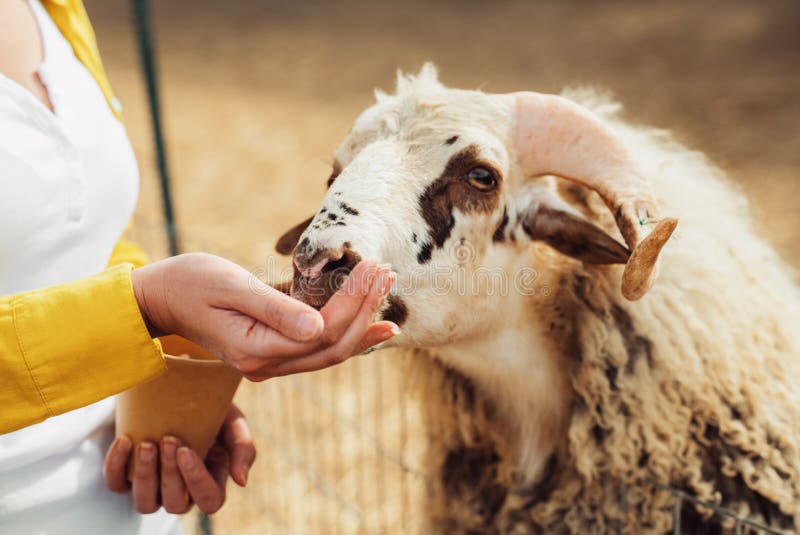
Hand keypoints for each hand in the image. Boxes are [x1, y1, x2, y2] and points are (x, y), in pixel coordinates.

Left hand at [104, 404, 255, 514]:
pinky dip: (116, 466)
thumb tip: (241, 482)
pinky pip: (116, 484)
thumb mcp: (235, 424)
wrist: (184, 391)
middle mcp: (181, 491)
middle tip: (169, 439)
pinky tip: (126, 441)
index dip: (197, 481)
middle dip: (170, 472)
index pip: (209, 500)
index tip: (188, 451)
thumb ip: (243, 448)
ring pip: (145, 502)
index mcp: (211, 482)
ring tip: (147, 444)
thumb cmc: (214, 411)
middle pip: (176, 503)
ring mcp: (153, 488)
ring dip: (145, 475)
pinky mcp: (126, 477)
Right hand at [132, 253, 398, 380]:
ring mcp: (271, 362)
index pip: (322, 332)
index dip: (354, 302)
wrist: (161, 297)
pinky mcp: (274, 351)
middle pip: (334, 346)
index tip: (372, 268)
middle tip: (386, 272)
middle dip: (365, 309)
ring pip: (331, 351)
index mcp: (256, 350)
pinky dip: (348, 331)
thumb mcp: (231, 288)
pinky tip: (373, 319)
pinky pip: (319, 349)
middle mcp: (267, 364)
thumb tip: (320, 328)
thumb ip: (275, 309)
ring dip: (362, 321)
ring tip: (386, 288)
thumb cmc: (191, 283)